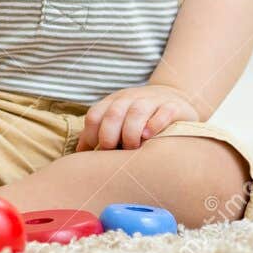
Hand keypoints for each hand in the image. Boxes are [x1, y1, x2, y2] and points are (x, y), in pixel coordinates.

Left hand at [76, 84, 200, 151]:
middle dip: (109, 135)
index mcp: (113, 103)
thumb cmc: (140, 118)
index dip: (91, 135)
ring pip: (136, 112)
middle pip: (113, 114)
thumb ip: (101, 133)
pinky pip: (163, 113)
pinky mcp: (173, 107)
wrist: (174, 97)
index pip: (94, 116)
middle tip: (114, 152)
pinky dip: (154, 125)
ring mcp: (152, 101)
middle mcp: (130, 99)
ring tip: (133, 147)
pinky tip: (149, 137)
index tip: (96, 153)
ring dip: (131, 132)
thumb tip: (79, 155)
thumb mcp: (119, 120)